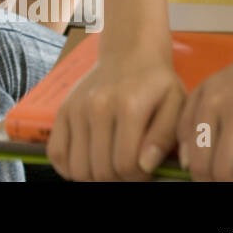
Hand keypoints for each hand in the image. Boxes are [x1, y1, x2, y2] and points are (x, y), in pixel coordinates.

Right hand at [47, 48, 183, 180]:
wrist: (128, 53)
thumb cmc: (157, 84)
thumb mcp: (176, 105)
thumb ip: (164, 137)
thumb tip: (146, 165)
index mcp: (128, 107)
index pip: (127, 165)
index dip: (139, 178)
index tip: (146, 170)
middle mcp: (97, 107)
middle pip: (101, 170)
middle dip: (119, 179)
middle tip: (130, 170)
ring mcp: (75, 109)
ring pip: (78, 168)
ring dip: (95, 177)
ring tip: (110, 166)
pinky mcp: (62, 111)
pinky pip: (56, 153)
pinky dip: (69, 169)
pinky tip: (88, 163)